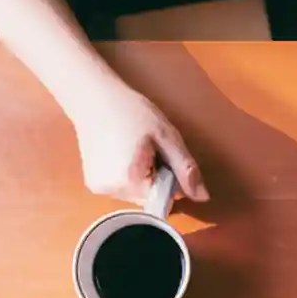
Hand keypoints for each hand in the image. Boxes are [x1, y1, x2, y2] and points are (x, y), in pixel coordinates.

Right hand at [69, 81, 209, 204]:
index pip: (165, 199)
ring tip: (133, 150)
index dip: (170, 179)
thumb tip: (204, 197)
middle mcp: (113, 191)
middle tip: (148, 150)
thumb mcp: (167, 137)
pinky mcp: (93, 186)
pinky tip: (120, 155)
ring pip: (136, 195)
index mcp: (131, 180)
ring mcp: (100, 189)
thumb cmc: (132, 112)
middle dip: (155, 179)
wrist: (94, 99)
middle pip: (149, 198)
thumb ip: (186, 169)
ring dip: (141, 179)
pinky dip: (126, 177)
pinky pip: (121, 190)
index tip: (161, 156)